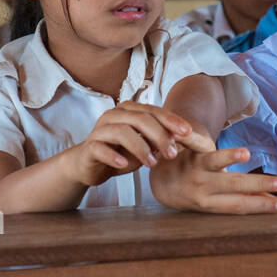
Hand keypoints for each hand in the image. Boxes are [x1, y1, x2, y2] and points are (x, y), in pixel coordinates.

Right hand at [70, 101, 204, 188]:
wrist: (89, 165)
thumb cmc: (120, 152)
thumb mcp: (144, 146)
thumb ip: (158, 140)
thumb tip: (180, 137)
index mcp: (129, 110)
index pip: (153, 111)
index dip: (171, 120)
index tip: (187, 132)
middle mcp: (114, 115)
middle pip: (140, 119)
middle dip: (159, 135)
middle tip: (172, 153)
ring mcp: (100, 129)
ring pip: (122, 131)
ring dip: (140, 147)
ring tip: (152, 163)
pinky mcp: (89, 146)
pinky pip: (101, 148)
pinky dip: (114, 156)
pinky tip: (124, 164)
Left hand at [149, 131, 276, 214]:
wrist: (162, 183)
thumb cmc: (196, 194)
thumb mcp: (215, 202)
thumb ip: (242, 199)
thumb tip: (276, 204)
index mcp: (210, 204)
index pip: (240, 205)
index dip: (262, 205)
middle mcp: (201, 187)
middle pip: (234, 186)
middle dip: (260, 184)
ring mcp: (194, 167)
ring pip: (213, 162)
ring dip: (228, 157)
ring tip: (245, 154)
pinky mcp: (187, 150)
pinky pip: (190, 141)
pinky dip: (190, 136)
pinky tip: (187, 129)